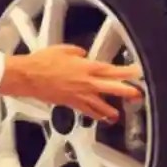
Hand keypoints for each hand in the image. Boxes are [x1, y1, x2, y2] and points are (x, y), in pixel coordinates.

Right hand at [0, 44, 142, 122]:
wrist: (28, 76)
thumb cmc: (42, 62)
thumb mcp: (63, 49)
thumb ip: (77, 51)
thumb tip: (83, 54)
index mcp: (87, 67)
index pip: (112, 70)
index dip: (127, 72)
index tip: (137, 73)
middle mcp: (86, 83)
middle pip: (113, 89)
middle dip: (128, 92)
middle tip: (137, 95)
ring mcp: (80, 95)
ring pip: (102, 105)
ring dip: (112, 110)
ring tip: (119, 113)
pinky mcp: (71, 103)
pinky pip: (88, 111)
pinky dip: (96, 115)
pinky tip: (101, 118)